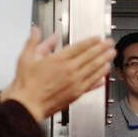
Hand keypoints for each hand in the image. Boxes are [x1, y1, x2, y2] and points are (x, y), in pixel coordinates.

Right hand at [0, 26, 115, 121]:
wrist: (27, 106)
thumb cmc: (26, 85)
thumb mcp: (26, 58)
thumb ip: (34, 42)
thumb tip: (37, 31)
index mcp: (58, 60)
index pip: (79, 47)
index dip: (91, 41)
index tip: (98, 38)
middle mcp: (69, 71)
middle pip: (90, 57)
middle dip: (102, 48)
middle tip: (110, 43)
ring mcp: (75, 83)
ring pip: (94, 70)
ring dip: (104, 61)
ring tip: (112, 55)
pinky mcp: (76, 95)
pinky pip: (91, 85)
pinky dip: (99, 79)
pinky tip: (104, 76)